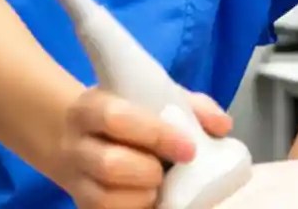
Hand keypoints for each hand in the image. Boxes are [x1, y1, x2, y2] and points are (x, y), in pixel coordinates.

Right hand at [55, 87, 232, 208]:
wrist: (77, 139)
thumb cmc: (126, 116)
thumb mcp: (152, 98)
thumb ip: (190, 106)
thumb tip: (222, 126)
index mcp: (90, 108)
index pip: (117, 118)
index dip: (156, 135)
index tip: (189, 149)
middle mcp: (76, 144)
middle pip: (110, 164)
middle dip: (150, 172)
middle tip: (170, 170)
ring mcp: (75, 179)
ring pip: (105, 198)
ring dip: (142, 197)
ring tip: (158, 188)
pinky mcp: (81, 204)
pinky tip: (150, 201)